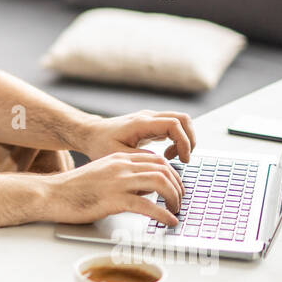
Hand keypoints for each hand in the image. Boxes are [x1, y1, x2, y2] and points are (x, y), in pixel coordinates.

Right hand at [42, 152, 182, 225]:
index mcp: (119, 159)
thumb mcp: (102, 174)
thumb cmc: (74, 189)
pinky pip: (147, 206)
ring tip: (175, 210)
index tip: (176, 187)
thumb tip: (145, 191)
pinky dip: (162, 214)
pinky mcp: (114, 200)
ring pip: (160, 183)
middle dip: (177, 186)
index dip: (172, 174)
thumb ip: (124, 178)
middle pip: (163, 169)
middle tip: (179, 201)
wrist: (51, 194)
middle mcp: (121, 166)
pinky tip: (168, 221)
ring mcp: (118, 182)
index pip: (156, 159)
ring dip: (173, 198)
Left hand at [80, 109, 196, 163]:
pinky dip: (177, 141)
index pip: (174, 124)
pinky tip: (166, 155)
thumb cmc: (101, 144)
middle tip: (183, 159)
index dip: (183, 142)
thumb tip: (161, 164)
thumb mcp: (117, 155)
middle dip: (189, 139)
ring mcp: (151, 119)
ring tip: (174, 158)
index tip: (182, 160)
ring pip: (181, 122)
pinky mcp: (152, 125)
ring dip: (184, 140)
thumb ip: (140, 159)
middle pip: (183, 119)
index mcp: (141, 123)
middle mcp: (148, 117)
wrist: (91, 134)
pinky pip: (174, 128)